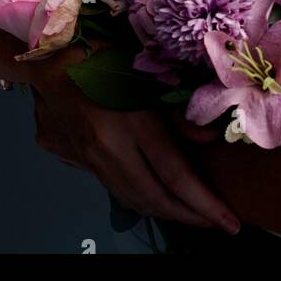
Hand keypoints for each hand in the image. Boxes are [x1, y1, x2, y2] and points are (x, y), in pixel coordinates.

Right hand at [29, 46, 241, 233]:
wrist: (51, 61)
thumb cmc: (104, 56)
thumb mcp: (147, 76)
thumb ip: (178, 113)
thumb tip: (210, 139)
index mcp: (132, 121)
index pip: (175, 174)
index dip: (205, 202)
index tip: (229, 220)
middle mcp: (112, 147)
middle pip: (158, 197)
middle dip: (193, 217)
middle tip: (222, 224)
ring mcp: (96, 158)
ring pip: (138, 201)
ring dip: (171, 214)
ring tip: (199, 217)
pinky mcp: (88, 162)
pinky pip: (122, 193)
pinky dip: (147, 204)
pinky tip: (165, 203)